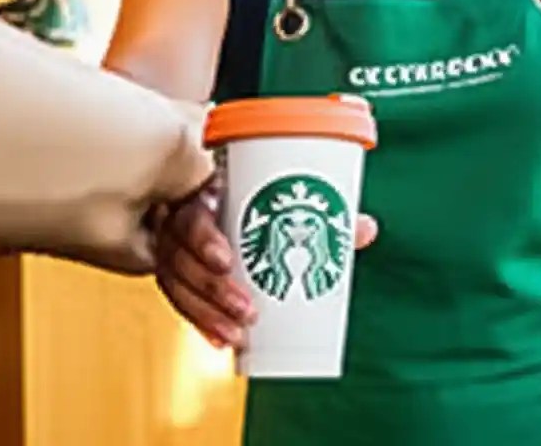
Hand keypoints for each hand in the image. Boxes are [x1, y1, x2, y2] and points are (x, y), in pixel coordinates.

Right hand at [153, 173, 378, 347]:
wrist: (223, 199)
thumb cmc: (257, 200)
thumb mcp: (282, 204)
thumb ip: (320, 217)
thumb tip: (366, 228)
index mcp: (203, 198)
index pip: (192, 219)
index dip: (205, 241)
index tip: (227, 262)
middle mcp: (180, 225)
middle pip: (180, 259)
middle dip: (213, 290)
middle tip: (248, 312)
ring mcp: (174, 252)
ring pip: (177, 285)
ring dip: (206, 314)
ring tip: (238, 335)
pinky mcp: (178, 276)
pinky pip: (180, 303)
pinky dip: (201, 324)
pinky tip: (222, 342)